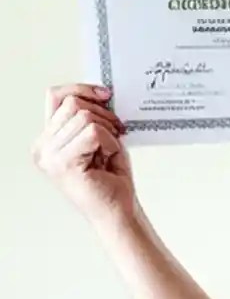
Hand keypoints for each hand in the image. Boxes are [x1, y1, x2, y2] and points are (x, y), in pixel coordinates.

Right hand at [32, 84, 136, 226]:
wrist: (118, 209)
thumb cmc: (111, 178)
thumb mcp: (101, 138)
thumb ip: (91, 117)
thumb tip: (100, 91)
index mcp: (48, 138)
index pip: (56, 96)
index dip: (82, 89)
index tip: (106, 94)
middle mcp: (43, 146)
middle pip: (73, 104)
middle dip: (103, 113)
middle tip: (117, 131)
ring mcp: (50, 155)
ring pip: (85, 117)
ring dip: (108, 131)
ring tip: (110, 150)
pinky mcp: (63, 163)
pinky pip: (93, 132)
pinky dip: (110, 142)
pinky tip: (109, 159)